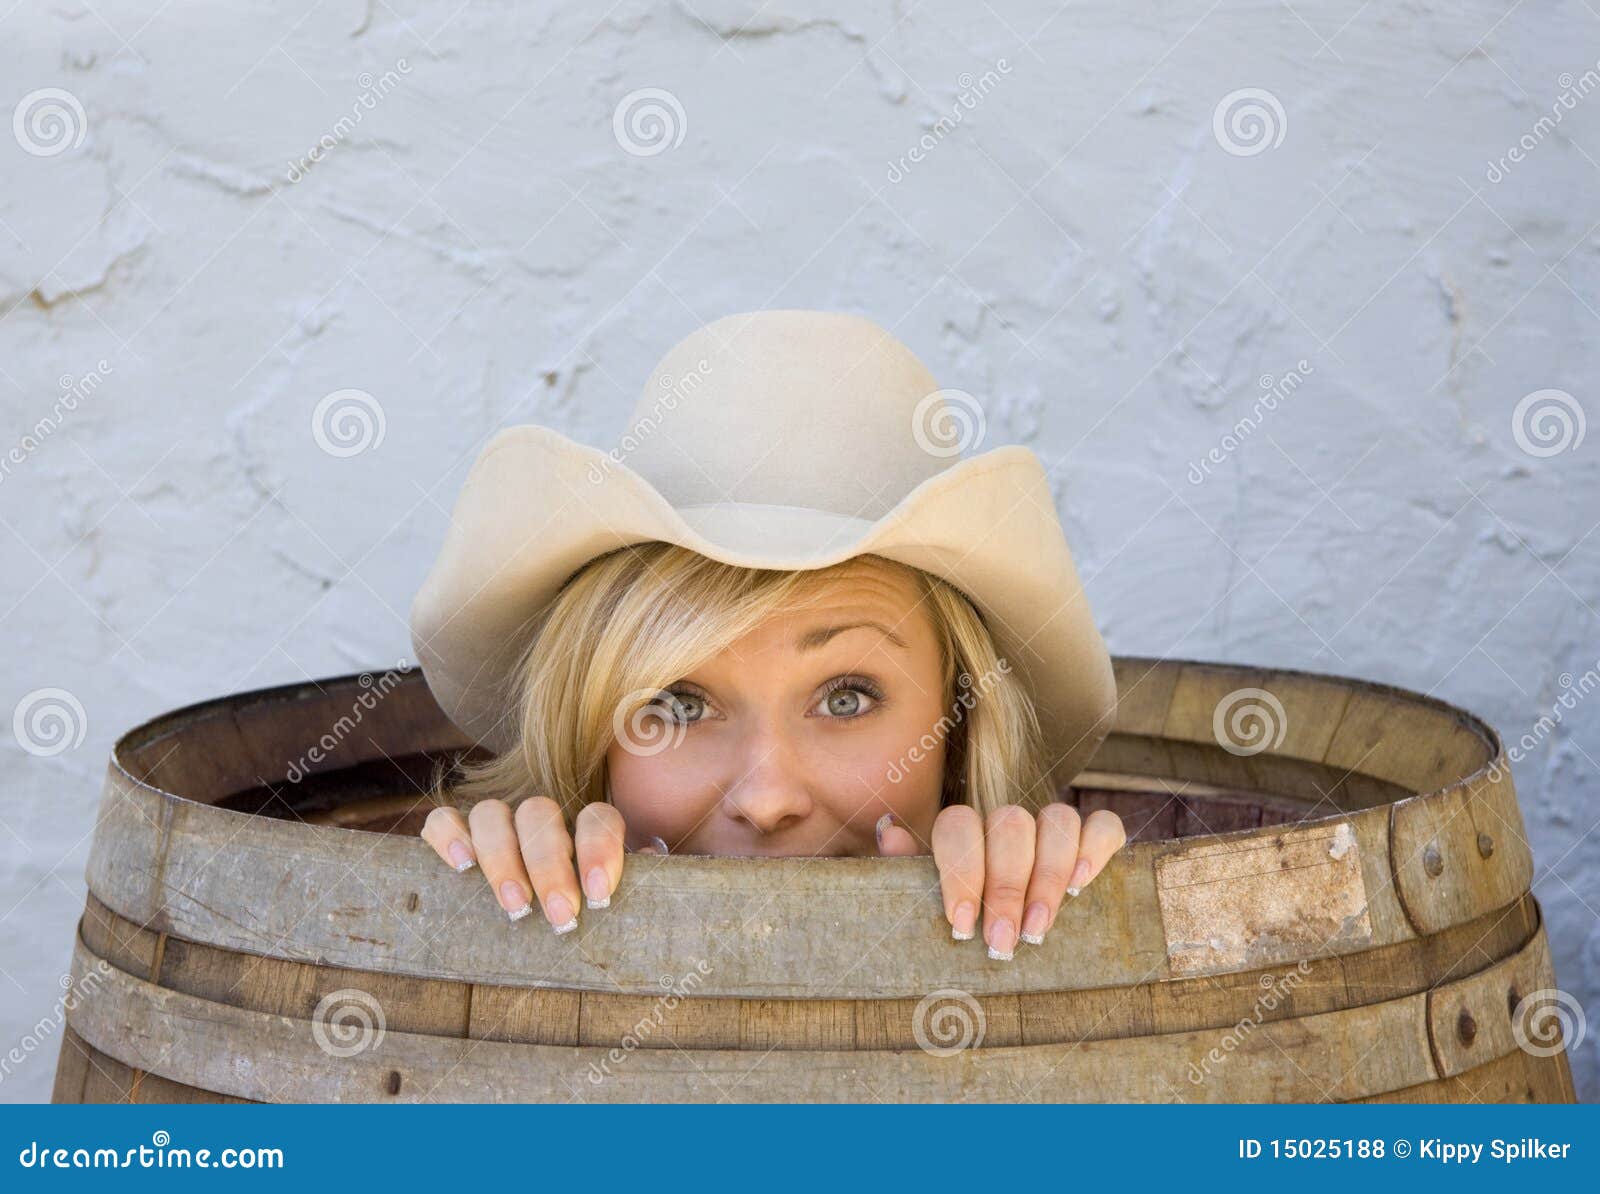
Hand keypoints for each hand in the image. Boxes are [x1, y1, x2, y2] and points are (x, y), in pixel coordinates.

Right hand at [421, 797, 650, 930]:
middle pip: (540, 815)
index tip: (598, 894)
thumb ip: (645, 880)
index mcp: (588, 828)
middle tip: (561, 917)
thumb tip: (651, 856)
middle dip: (550, 866)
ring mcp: (499, 826)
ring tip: (515, 906)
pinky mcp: (458, 840)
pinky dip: (448, 836)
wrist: (557, 917)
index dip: (598, 849)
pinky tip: (462, 868)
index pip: (596, 817)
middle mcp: (542, 820)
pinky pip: (442, 821)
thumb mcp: (624, 900)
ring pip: (492, 814)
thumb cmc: (592, 914)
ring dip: (502, 858)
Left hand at [876, 802, 1126, 960]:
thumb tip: (888, 829)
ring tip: (1037, 929)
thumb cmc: (960, 920)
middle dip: (1005, 886)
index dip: (961, 871)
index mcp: (964, 831)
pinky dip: (1095, 847)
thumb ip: (904, 866)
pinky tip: (1082, 885)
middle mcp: (1006, 822)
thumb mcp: (923, 899)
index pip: (959, 824)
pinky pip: (1103, 825)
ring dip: (1047, 876)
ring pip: (1056, 819)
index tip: (962, 924)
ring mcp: (1050, 827)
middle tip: (1002, 941)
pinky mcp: (1092, 839)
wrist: (1001, 933)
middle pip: (1010, 825)